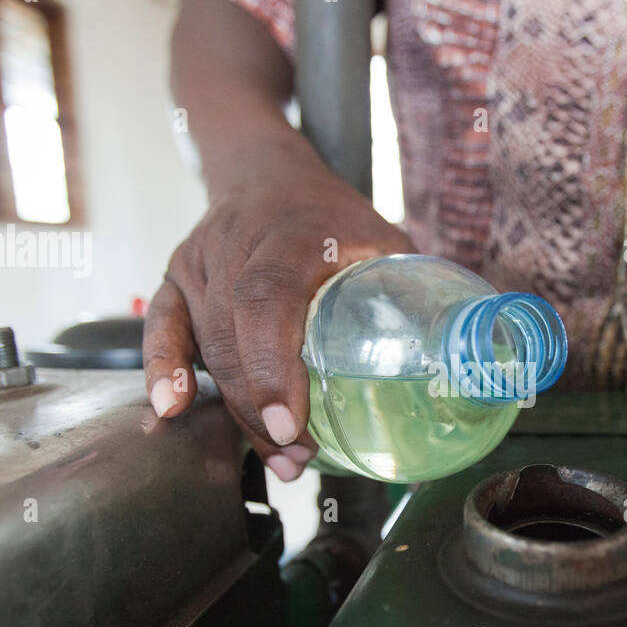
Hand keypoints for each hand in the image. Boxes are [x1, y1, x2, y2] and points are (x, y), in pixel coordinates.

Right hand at [142, 134, 413, 480]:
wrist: (265, 170)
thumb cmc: (331, 214)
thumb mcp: (383, 236)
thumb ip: (412, 288)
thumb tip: (465, 355)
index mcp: (290, 234)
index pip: (268, 299)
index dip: (274, 363)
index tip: (289, 421)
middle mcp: (235, 245)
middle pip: (233, 337)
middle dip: (262, 407)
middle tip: (298, 455)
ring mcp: (200, 263)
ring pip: (205, 345)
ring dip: (238, 409)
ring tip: (278, 454)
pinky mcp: (176, 279)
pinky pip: (161, 328)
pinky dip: (164, 370)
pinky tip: (171, 409)